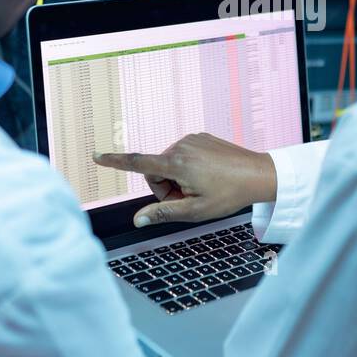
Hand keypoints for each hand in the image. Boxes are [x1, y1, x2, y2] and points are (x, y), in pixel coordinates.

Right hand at [93, 133, 276, 227]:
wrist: (259, 174)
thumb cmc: (229, 195)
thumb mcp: (195, 211)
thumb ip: (163, 213)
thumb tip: (137, 219)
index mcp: (176, 163)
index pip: (138, 163)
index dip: (115, 162)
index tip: (97, 156)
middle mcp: (180, 146)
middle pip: (155, 170)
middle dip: (165, 187)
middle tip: (188, 200)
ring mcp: (192, 139)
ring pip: (168, 163)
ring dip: (177, 178)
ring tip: (202, 188)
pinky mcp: (200, 137)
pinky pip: (183, 155)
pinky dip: (188, 168)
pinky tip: (208, 176)